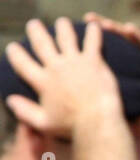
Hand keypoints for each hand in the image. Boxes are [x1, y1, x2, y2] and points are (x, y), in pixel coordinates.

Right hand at [3, 18, 122, 139]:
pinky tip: (94, 26)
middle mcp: (55, 68)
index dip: (15, 53)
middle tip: (34, 25)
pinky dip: (93, 33)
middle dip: (36, 32)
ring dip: (63, 28)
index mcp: (42, 82)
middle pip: (42, 43)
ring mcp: (74, 62)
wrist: (98, 121)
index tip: (13, 47)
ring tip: (62, 23)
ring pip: (65, 38)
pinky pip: (92, 42)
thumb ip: (25, 111)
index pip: (22, 63)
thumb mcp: (44, 123)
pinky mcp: (93, 62)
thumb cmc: (73, 126)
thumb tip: (10, 101)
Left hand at [83, 12, 139, 148]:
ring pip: (127, 43)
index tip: (71, 34)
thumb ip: (101, 111)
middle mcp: (127, 70)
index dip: (85, 44)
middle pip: (110, 44)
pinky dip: (138, 38)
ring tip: (105, 23)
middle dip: (98, 30)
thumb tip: (72, 109)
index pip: (97, 56)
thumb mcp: (116, 118)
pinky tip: (129, 28)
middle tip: (88, 19)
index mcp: (113, 80)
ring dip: (116, 30)